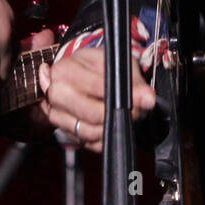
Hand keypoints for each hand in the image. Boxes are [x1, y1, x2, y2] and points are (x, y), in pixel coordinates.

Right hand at [38, 46, 155, 152]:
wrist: (72, 72)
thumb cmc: (93, 65)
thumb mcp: (113, 61)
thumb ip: (132, 79)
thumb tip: (148, 98)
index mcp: (64, 70)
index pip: (96, 87)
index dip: (122, 95)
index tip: (145, 100)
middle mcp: (56, 94)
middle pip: (90, 114)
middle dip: (118, 115)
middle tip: (136, 111)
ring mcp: (57, 115)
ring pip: (89, 132)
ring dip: (113, 128)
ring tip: (125, 117)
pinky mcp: (64, 131)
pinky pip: (88, 143)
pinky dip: (104, 138)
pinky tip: (112, 126)